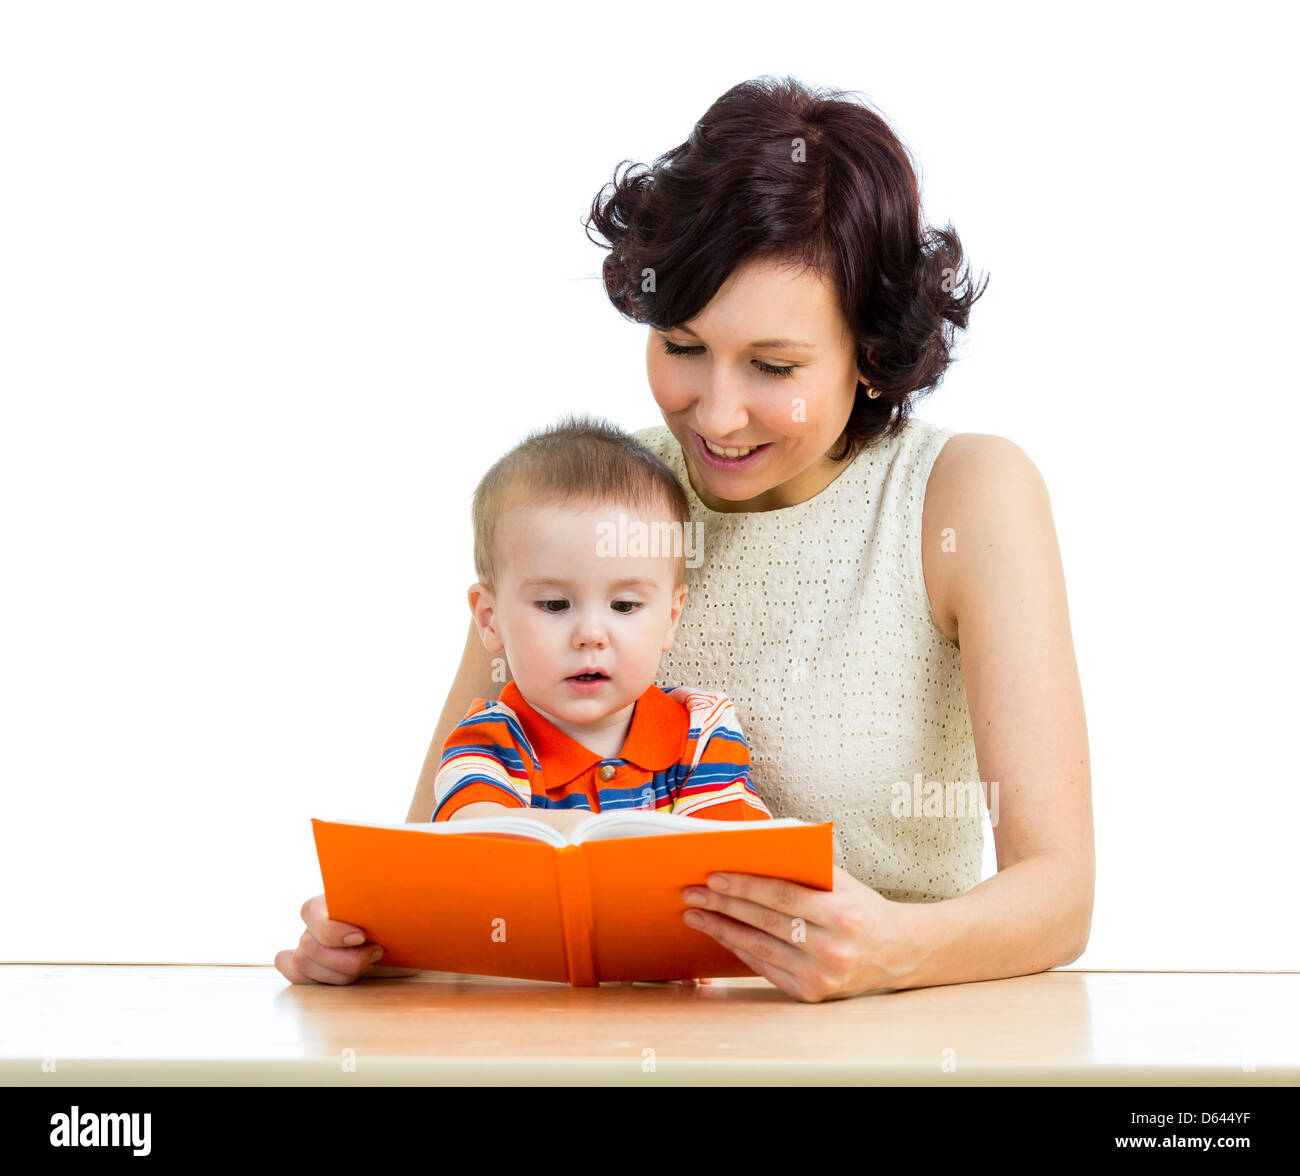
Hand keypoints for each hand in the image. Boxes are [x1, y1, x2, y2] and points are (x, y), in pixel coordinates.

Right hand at [274, 893, 416, 984]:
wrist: (397, 927)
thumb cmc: (393, 912)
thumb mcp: (390, 901)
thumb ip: (387, 893)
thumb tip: (399, 880)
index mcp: (328, 898)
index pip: (311, 912)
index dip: (333, 931)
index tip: (362, 937)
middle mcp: (312, 922)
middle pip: (309, 947)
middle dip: (346, 959)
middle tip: (376, 952)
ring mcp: (306, 943)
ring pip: (304, 964)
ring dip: (340, 973)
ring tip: (368, 963)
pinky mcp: (307, 964)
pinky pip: (293, 972)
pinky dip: (314, 978)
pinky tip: (340, 974)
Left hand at [680, 865, 911, 1002]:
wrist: (897, 951)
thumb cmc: (862, 907)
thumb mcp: (842, 881)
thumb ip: (802, 868)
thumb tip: (750, 853)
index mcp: (842, 915)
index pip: (781, 896)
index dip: (744, 886)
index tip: (714, 877)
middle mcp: (833, 949)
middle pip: (765, 922)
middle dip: (723, 906)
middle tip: (694, 894)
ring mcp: (821, 976)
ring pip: (759, 948)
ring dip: (722, 930)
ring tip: (698, 915)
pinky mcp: (811, 994)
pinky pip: (765, 968)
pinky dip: (740, 949)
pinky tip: (722, 934)